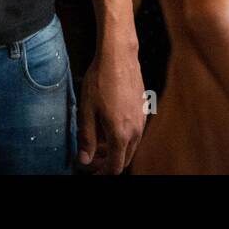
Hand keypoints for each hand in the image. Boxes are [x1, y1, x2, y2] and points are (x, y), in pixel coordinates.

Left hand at [78, 40, 145, 173]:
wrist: (119, 56)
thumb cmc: (100, 80)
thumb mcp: (87, 111)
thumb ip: (87, 138)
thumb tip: (85, 160)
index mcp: (121, 134)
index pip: (115, 166)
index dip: (102, 172)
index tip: (90, 170)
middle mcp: (135, 130)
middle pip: (124, 159)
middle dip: (108, 162)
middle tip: (91, 157)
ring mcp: (141, 120)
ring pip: (130, 146)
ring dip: (115, 149)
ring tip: (97, 139)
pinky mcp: (143, 110)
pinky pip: (134, 132)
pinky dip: (122, 136)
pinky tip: (108, 124)